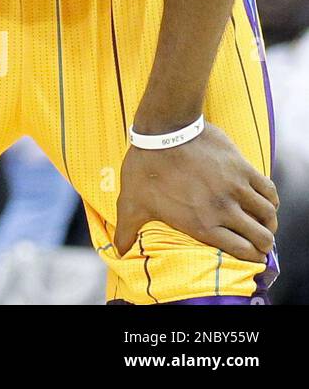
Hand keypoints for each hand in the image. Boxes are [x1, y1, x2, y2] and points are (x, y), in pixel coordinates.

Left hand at [114, 122, 277, 261]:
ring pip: (268, 215)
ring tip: (263, 223)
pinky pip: (268, 190)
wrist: (163, 130)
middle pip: (261, 238)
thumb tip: (118, 252)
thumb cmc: (145, 167)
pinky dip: (271, 199)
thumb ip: (127, 229)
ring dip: (268, 222)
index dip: (250, 258)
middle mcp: (223, 211)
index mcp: (201, 225)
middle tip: (259, 242)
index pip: (242, 252)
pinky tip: (266, 201)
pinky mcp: (243, 168)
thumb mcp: (131, 201)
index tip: (251, 256)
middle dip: (263, 244)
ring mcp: (236, 189)